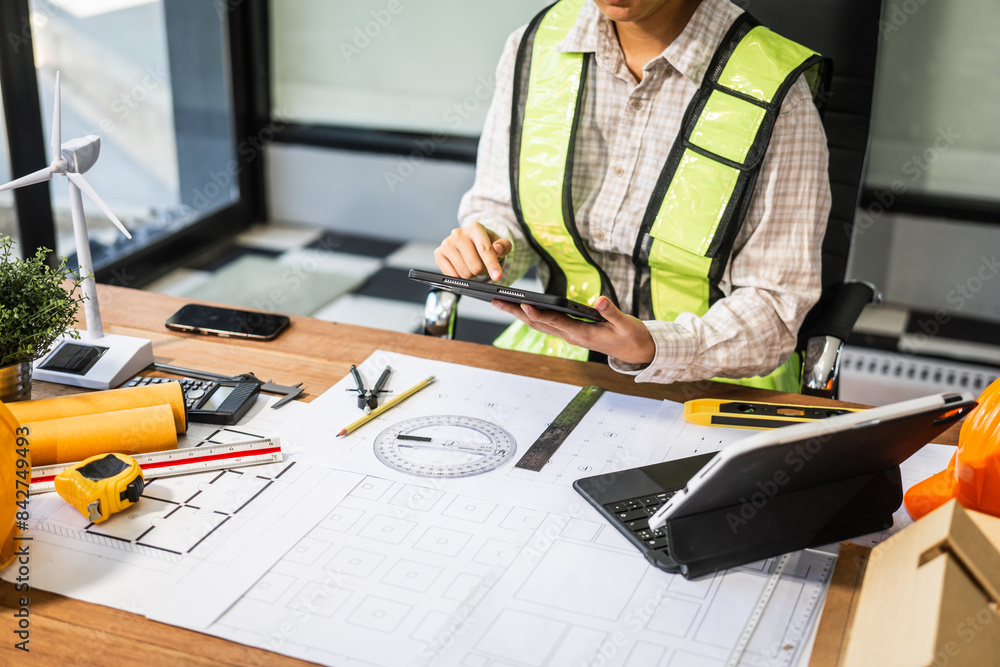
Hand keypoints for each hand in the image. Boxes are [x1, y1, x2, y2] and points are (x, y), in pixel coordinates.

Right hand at [435, 222, 511, 281]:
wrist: (468, 241)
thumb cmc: (485, 244)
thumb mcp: (500, 243)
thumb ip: (504, 246)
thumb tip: (497, 249)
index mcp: (475, 228)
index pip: (485, 249)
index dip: (492, 265)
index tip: (497, 276)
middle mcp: (459, 233)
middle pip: (475, 266)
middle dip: (482, 271)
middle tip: (482, 267)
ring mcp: (447, 243)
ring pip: (464, 273)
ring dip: (471, 275)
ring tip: (471, 266)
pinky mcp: (438, 253)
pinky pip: (452, 276)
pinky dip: (460, 277)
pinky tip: (461, 268)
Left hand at [492, 296, 655, 364]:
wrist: (637, 353)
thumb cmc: (632, 337)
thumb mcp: (626, 323)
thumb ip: (611, 312)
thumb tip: (599, 300)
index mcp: (583, 334)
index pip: (556, 321)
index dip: (538, 312)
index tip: (522, 302)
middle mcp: (572, 336)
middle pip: (539, 323)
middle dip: (516, 312)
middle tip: (496, 301)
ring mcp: (571, 336)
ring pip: (540, 325)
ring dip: (519, 314)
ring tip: (501, 303)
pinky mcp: (572, 334)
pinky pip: (547, 325)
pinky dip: (532, 316)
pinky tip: (522, 309)